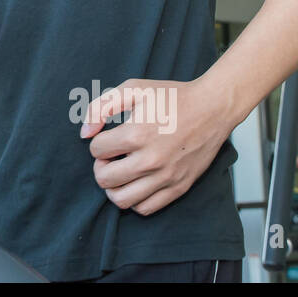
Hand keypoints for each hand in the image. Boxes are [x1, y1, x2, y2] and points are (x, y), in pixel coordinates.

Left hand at [79, 78, 230, 215]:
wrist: (212, 108)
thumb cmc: (171, 97)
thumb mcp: (132, 88)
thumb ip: (101, 107)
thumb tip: (85, 133)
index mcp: (136, 134)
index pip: (96, 150)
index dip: (98, 142)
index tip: (109, 137)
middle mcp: (150, 160)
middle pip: (104, 179)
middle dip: (101, 166)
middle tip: (110, 156)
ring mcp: (166, 177)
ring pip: (122, 199)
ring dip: (113, 186)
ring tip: (121, 171)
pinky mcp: (179, 187)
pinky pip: (146, 208)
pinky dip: (134, 199)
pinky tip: (137, 182)